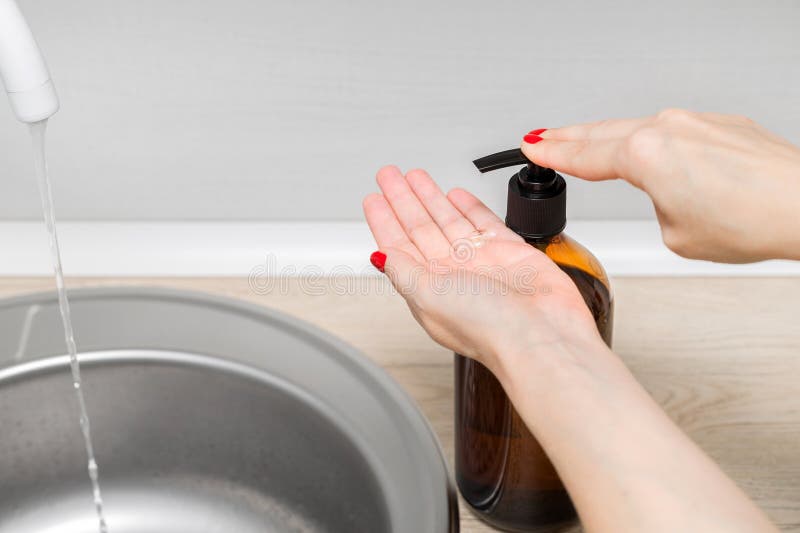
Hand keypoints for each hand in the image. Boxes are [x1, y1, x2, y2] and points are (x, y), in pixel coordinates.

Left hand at [362, 166, 600, 375]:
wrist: (540, 333)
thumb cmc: (487, 328)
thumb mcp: (428, 296)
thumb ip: (403, 271)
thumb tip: (379, 256)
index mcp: (428, 289)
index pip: (399, 247)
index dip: (385, 221)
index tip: (373, 199)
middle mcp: (453, 276)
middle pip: (420, 228)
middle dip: (403, 200)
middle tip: (389, 175)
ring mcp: (481, 262)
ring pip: (449, 221)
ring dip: (430, 197)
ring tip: (415, 176)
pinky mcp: (510, 252)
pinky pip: (484, 222)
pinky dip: (469, 207)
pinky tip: (455, 195)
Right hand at [522, 110, 799, 262]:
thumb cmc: (750, 222)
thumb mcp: (676, 235)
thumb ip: (657, 208)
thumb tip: (666, 198)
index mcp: (645, 153)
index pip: (584, 155)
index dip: (552, 154)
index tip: (532, 148)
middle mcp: (668, 128)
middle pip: (602, 132)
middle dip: (569, 136)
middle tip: (544, 138)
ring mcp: (697, 122)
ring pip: (638, 128)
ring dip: (610, 137)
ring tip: (587, 143)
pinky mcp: (723, 125)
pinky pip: (675, 132)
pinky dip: (654, 142)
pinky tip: (653, 155)